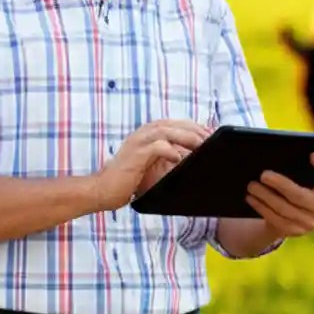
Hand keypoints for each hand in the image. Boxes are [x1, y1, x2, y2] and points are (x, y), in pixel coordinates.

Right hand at [91, 119, 210, 211]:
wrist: (102, 190)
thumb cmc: (126, 180)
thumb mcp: (148, 164)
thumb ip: (162, 156)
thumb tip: (185, 156)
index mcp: (145, 134)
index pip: (173, 123)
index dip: (193, 127)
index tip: (209, 135)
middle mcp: (141, 134)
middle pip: (172, 124)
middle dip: (194, 129)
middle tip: (210, 138)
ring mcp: (137, 142)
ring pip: (166, 131)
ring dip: (186, 136)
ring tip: (201, 145)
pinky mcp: (135, 155)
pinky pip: (156, 146)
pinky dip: (170, 150)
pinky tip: (179, 157)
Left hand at [245, 152, 313, 237]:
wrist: (294, 216)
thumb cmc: (300, 185)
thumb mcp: (305, 178)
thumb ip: (301, 167)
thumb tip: (280, 154)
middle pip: (300, 196)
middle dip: (280, 184)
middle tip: (263, 174)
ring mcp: (310, 224)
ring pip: (283, 208)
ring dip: (265, 196)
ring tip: (251, 185)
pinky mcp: (294, 232)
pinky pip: (275, 219)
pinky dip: (261, 207)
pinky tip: (251, 198)